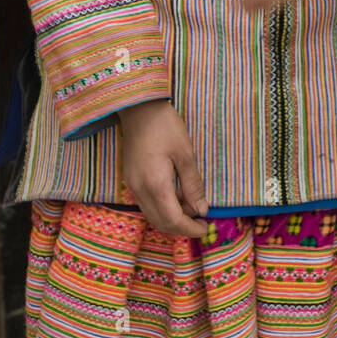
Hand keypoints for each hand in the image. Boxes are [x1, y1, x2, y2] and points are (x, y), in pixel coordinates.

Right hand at [119, 100, 209, 237]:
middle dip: (182, 228)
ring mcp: (132, 185)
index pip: (173, 220)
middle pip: (160, 223)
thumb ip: (193, 185)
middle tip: (201, 221)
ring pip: (152, 215)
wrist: (138, 109)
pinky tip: (177, 197)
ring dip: (172, 218)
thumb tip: (201, 210)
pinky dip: (163, 208)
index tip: (205, 227)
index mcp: (155, 185)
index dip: (190, 229)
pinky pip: (146, 204)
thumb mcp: (185, 154)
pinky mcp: (130, 179)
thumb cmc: (165, 127)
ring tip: (192, 207)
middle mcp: (140, 190)